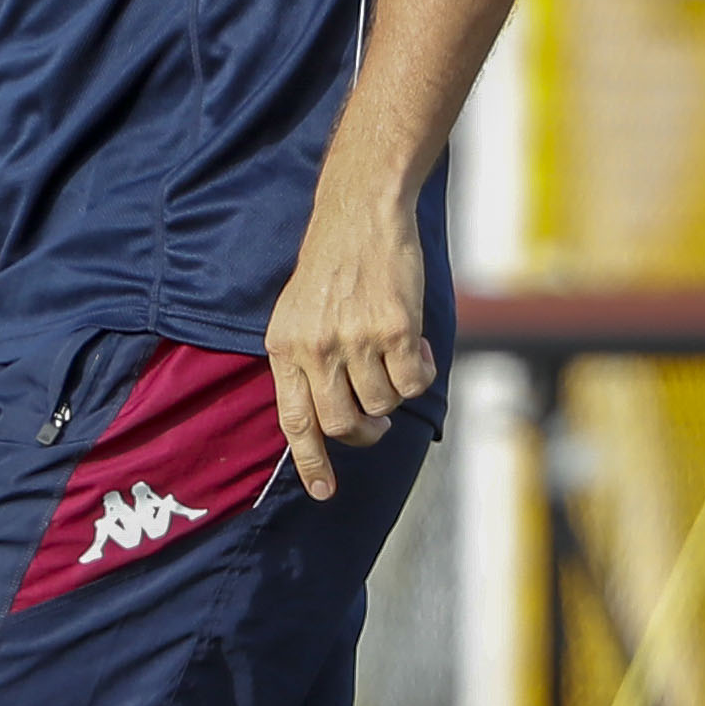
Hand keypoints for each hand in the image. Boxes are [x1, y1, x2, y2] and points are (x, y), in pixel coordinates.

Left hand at [263, 201, 434, 500]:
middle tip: (377, 418)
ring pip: (382, 404)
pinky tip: (414, 340)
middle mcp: (316, 348)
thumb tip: (325, 424)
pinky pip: (413, 381)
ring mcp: (356, 340)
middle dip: (365, 431)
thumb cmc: (331, 266)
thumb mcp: (297, 315)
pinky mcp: (395, 329)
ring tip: (393, 352)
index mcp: (284, 348)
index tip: (323, 492)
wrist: (362, 213)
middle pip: (343, 424)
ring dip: (394, 390)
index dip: (310, 462)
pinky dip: (420, 369)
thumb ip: (303, 364)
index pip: (293, 422)